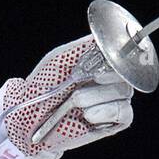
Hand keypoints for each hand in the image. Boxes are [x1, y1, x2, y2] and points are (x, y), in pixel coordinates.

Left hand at [1, 35, 133, 158]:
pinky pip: (124, 113)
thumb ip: (81, 48)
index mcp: (100, 64)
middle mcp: (111, 81)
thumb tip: (100, 36)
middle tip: (78, 83)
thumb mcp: (58, 60)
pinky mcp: (115, 122)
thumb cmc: (43, 85)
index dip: (114, 59)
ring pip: (123, 92)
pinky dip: (104, 112)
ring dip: (94, 97)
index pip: (123, 55)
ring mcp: (115, 100)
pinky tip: (87, 115)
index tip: (96, 65)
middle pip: (125, 73)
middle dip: (100, 78)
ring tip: (75, 102)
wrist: (32, 114)